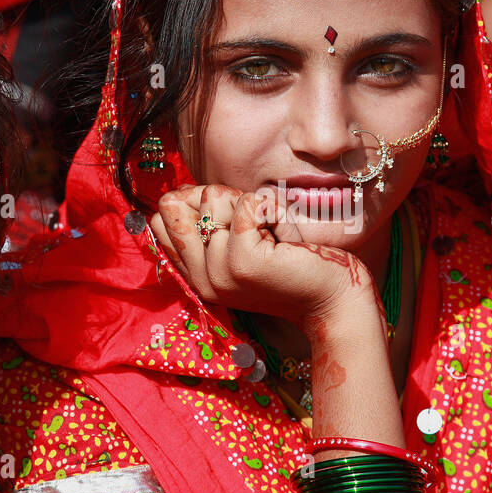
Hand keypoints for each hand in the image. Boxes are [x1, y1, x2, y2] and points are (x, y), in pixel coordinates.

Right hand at [149, 185, 376, 328]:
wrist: (331, 299)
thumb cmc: (291, 264)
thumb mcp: (240, 246)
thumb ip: (209, 223)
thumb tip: (180, 193)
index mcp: (195, 276)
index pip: (160, 220)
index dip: (191, 203)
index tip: (230, 219)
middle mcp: (200, 278)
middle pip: (176, 204)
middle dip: (218, 200)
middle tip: (254, 228)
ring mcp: (219, 272)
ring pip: (214, 198)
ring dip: (251, 206)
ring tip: (273, 237)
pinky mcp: (243, 262)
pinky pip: (247, 204)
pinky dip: (273, 209)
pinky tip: (286, 237)